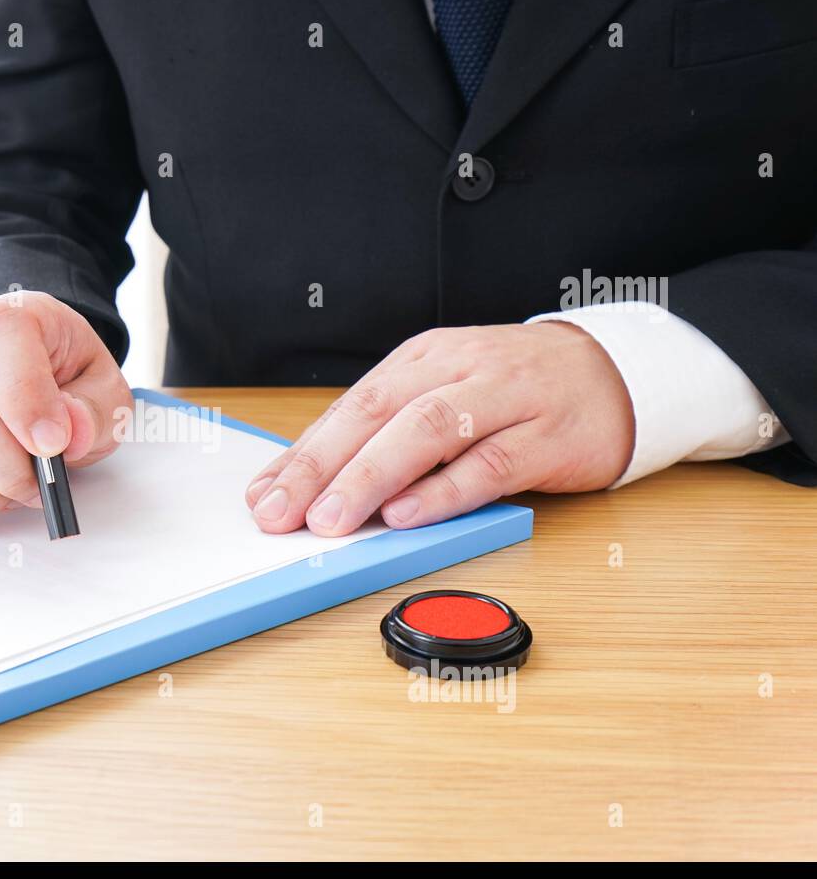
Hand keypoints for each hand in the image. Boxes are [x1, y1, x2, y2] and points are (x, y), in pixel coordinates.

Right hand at [0, 291, 131, 523]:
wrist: (32, 384)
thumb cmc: (67, 384)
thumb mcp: (103, 388)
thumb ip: (95, 410)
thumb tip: (70, 433)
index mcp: (12, 318)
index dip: (25, 399)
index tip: (53, 446)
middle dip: (8, 464)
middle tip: (41, 484)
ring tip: (12, 492)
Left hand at [245, 323, 635, 534]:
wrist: (614, 374)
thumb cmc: (512, 392)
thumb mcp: (443, 396)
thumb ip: (385, 437)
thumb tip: (310, 485)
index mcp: (422, 360)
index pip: (350, 406)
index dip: (303, 453)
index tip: (264, 495)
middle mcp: (458, 370)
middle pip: (378, 413)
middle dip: (323, 466)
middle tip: (283, 512)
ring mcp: (506, 398)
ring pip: (428, 431)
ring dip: (373, 477)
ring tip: (334, 519)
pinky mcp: (549, 436)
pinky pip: (491, 463)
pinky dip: (446, 491)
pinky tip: (408, 515)